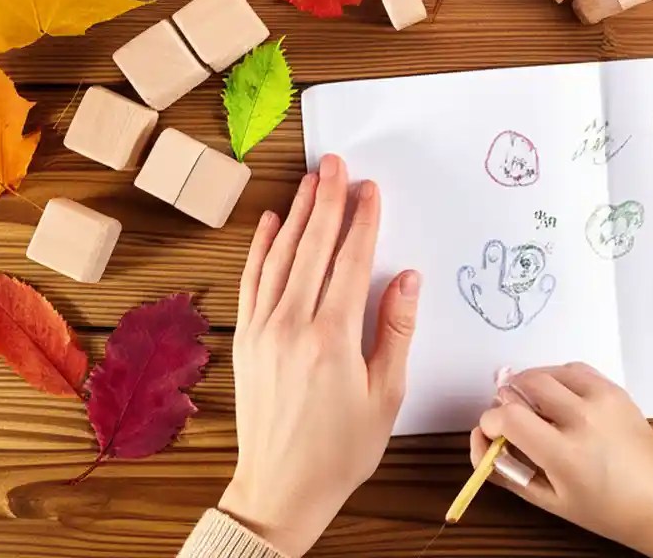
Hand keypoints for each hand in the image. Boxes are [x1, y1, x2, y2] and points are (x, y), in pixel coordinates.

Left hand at [218, 154, 420, 556]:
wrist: (282, 489)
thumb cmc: (340, 450)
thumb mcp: (386, 395)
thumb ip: (396, 331)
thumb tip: (406, 279)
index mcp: (332, 340)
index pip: (350, 262)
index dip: (363, 221)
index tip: (371, 190)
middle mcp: (291, 327)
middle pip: (312, 248)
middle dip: (328, 201)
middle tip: (337, 164)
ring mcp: (263, 331)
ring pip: (280, 257)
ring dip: (297, 214)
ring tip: (312, 179)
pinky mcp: (245, 340)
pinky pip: (252, 281)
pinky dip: (261, 248)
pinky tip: (271, 222)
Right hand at [471, 364, 652, 557]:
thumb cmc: (602, 509)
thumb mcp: (547, 500)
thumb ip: (507, 470)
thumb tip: (482, 440)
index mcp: (564, 454)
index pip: (509, 417)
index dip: (490, 421)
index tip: (492, 430)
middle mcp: (583, 419)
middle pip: (526, 383)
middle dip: (507, 396)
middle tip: (507, 412)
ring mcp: (603, 400)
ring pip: (549, 371)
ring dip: (530, 382)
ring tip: (529, 403)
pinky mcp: (616, 391)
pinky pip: (576, 369)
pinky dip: (558, 377)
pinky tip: (557, 397)